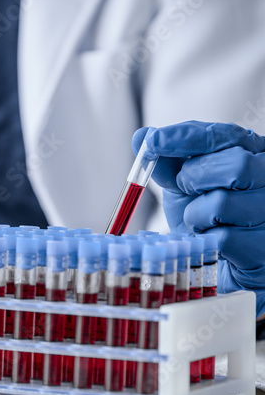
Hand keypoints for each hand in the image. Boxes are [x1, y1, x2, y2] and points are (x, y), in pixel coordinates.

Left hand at [133, 121, 264, 318]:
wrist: (215, 258)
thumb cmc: (205, 215)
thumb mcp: (184, 183)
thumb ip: (167, 161)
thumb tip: (142, 137)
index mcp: (257, 154)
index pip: (227, 135)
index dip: (187, 137)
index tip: (153, 142)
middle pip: (237, 165)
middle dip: (195, 177)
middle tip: (184, 187)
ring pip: (223, 203)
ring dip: (195, 214)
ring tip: (200, 220)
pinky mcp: (264, 247)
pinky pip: (223, 239)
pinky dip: (204, 239)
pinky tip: (211, 240)